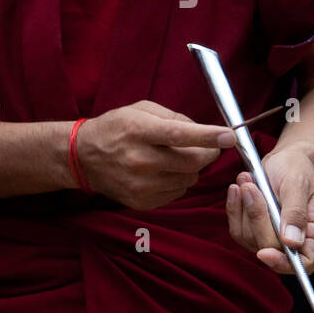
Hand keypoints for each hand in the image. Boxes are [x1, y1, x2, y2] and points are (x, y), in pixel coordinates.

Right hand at [75, 100, 234, 209]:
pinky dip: (179, 181)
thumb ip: (174, 117)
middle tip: (209, 147)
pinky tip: (164, 172)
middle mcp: (139, 160)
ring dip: (192, 168)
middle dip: (208, 153)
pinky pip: (177, 192)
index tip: (230, 136)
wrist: (83, 158)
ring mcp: (140, 185)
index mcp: (139, 131)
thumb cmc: (115, 128)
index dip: (208, 136)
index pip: (179, 135)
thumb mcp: (141, 110)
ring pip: (188, 179)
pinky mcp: (142, 202)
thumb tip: (203, 130)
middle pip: (191, 162)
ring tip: (176, 157)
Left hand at [226, 146, 313, 274]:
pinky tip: (238, 188)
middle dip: (257, 218)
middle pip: (271, 249)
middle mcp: (296, 239)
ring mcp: (273, 237)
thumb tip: (291, 242)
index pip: (304, 263)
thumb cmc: (297, 168)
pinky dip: (235, 209)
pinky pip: (238, 230)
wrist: (286, 158)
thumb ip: (295, 212)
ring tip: (246, 180)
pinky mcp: (255, 230)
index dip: (283, 263)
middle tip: (250, 187)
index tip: (264, 252)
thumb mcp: (298, 183)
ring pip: (250, 240)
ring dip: (244, 209)